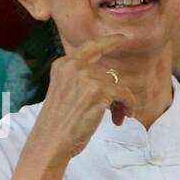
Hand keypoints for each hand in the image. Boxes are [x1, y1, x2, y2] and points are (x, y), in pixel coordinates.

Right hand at [27, 34, 138, 162]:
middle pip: (108, 74)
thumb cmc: (58, 124)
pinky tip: (123, 117)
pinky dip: (128, 106)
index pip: (90, 47)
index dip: (109, 42)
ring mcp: (87, 77)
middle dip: (113, 93)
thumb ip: (82, 80)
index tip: (122, 38)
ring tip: (116, 118)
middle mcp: (74, 66)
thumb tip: (113, 81)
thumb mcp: (64, 92)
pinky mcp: (100, 91)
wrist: (50, 142)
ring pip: (118, 85)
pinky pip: (126, 95)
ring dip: (120, 103)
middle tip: (115, 113)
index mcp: (63, 65)